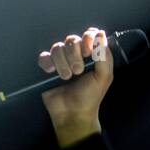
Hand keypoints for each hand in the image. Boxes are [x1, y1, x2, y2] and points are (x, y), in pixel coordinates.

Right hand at [38, 26, 113, 146]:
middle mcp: (76, 55)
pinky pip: (44, 57)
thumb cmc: (90, 97)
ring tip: (67, 78)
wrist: (73, 114)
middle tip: (78, 71)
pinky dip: (48, 63)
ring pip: (57, 47)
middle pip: (71, 39)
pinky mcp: (48, 68)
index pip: (89, 34)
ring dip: (62, 63)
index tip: (88, 51)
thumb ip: (104, 56)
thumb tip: (100, 35)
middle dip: (74, 55)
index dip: (87, 38)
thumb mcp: (103, 77)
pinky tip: (52, 73)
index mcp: (91, 55)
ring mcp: (61, 61)